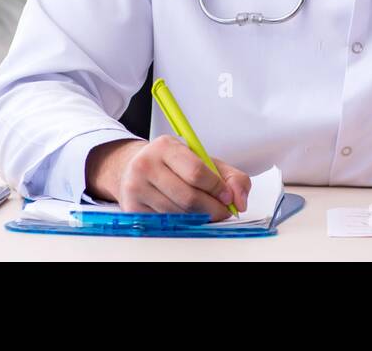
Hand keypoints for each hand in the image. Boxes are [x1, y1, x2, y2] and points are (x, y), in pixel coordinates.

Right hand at [85, 135, 250, 218]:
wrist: (134, 168)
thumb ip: (230, 176)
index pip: (196, 171)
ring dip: (199, 218)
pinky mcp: (132, 208)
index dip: (217, 188)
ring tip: (206, 212)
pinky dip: (183, 223)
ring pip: (178, 214)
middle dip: (213, 208)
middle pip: (188, 197)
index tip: (228, 197)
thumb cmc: (173, 165)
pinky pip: (166, 224)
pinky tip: (187, 216)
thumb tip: (239, 201)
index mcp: (165, 147)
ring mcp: (136, 188)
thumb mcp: (202, 160)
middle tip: (223, 211)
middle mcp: (146, 165)